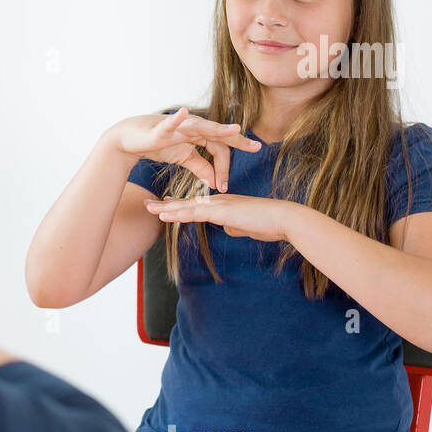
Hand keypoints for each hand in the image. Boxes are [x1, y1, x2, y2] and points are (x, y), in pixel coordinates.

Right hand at [112, 107, 260, 192]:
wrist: (129, 139)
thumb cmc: (156, 144)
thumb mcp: (182, 157)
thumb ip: (200, 166)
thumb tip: (215, 181)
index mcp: (199, 136)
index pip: (220, 149)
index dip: (224, 168)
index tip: (223, 187)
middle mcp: (192, 127)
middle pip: (219, 134)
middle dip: (238, 141)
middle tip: (256, 147)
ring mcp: (178, 126)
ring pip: (202, 126)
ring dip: (218, 128)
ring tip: (234, 129)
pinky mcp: (162, 127)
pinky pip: (171, 122)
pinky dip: (178, 118)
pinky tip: (184, 112)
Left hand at [143, 192, 300, 242]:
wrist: (284, 219)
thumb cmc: (269, 224)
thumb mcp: (246, 227)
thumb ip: (235, 226)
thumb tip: (228, 229)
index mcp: (223, 204)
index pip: (197, 204)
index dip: (179, 205)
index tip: (165, 204)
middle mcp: (218, 201)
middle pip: (187, 203)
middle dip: (166, 205)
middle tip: (147, 203)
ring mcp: (219, 205)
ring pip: (187, 206)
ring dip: (166, 208)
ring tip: (148, 207)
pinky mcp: (222, 212)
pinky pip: (195, 213)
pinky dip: (177, 214)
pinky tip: (164, 215)